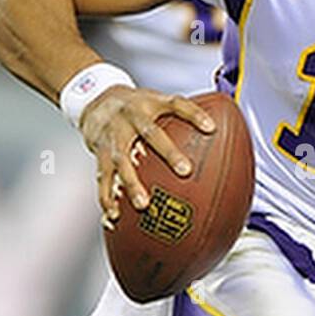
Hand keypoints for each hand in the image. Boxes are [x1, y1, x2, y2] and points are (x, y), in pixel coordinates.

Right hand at [80, 86, 214, 220]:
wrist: (95, 100)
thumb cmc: (136, 106)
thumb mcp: (158, 102)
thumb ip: (184, 115)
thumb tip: (219, 131)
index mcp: (150, 104)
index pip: (177, 104)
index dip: (194, 114)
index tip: (211, 128)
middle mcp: (130, 118)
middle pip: (150, 133)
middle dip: (168, 152)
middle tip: (185, 171)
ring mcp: (113, 136)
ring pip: (121, 160)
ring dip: (131, 183)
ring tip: (143, 205)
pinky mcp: (99, 153)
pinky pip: (103, 177)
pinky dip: (107, 197)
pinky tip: (114, 215)